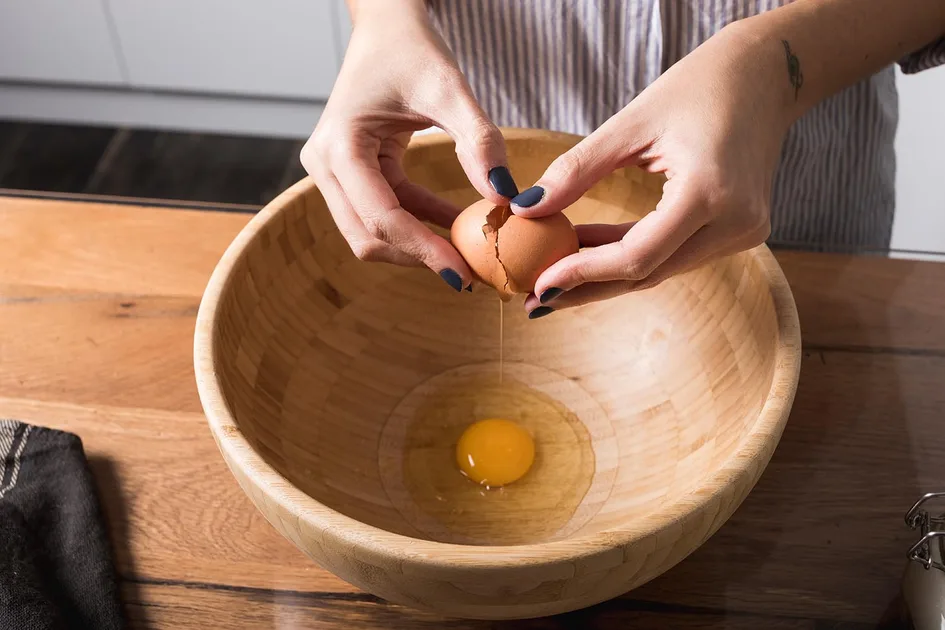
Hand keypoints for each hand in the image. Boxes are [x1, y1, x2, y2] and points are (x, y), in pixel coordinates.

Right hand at [300, 1, 517, 291]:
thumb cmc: (411, 48)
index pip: (380, 217)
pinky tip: (457, 228)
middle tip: (470, 275)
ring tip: (469, 255)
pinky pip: (386, 213)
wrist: (386, 26)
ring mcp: (334, 173)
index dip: (423, 250)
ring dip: (418, 246)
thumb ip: (479, 142)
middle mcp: (325, 165)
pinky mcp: (352, 175)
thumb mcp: (449, 88)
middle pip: (367, 237)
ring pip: (372, 233)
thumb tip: (506, 199)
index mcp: (339, 146)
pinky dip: (420, 224)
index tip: (465, 274)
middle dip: (417, 258)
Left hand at [512, 24, 794, 316]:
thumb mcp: (630, 123)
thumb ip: (577, 170)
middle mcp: (735, 223)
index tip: (539, 284)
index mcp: (710, 192)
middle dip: (589, 287)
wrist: (765, 74)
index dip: (584, 274)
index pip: (637, 256)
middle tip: (537, 298)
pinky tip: (591, 250)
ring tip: (554, 273)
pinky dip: (634, 256)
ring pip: (662, 269)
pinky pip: (677, 254)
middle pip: (649, 274)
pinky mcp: (742, 231)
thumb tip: (527, 210)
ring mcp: (744, 232)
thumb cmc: (698, 86)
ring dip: (607, 273)